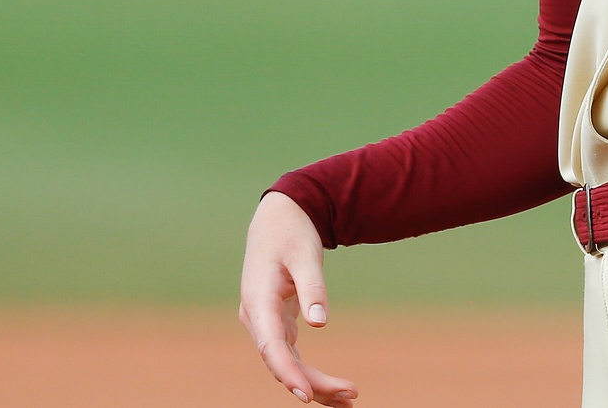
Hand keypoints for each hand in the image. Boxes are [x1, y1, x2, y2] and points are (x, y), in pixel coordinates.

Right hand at [239, 192, 356, 404]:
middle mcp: (257, 318)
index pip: (271, 345)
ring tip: (350, 398)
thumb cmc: (291, 233)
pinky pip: (292, 356)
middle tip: (350, 396)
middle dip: (313, 383)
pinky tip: (334, 389)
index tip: (306, 395)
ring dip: (315, 383)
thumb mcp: (305, 254)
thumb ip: (312, 287)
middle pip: (282, 361)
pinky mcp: (277, 324)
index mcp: (258, 301)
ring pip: (287, 363)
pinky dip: (311, 373)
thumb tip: (320, 324)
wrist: (278, 218)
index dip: (287, 372)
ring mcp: (265, 323)